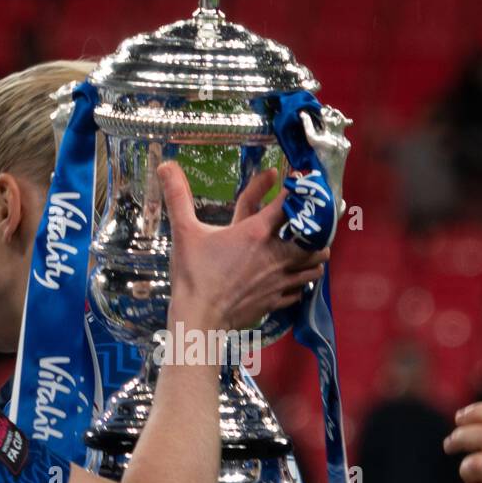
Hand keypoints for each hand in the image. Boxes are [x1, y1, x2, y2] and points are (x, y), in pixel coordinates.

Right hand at [161, 161, 327, 332]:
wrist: (199, 318)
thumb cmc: (193, 274)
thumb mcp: (184, 231)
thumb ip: (177, 196)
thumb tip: (164, 164)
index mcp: (256, 232)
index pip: (287, 204)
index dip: (296, 191)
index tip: (297, 184)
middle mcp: (275, 255)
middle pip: (315, 239)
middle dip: (316, 231)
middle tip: (310, 225)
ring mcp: (278, 280)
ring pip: (314, 267)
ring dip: (313, 257)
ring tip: (307, 252)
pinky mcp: (276, 301)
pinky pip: (300, 290)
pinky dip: (301, 283)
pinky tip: (293, 279)